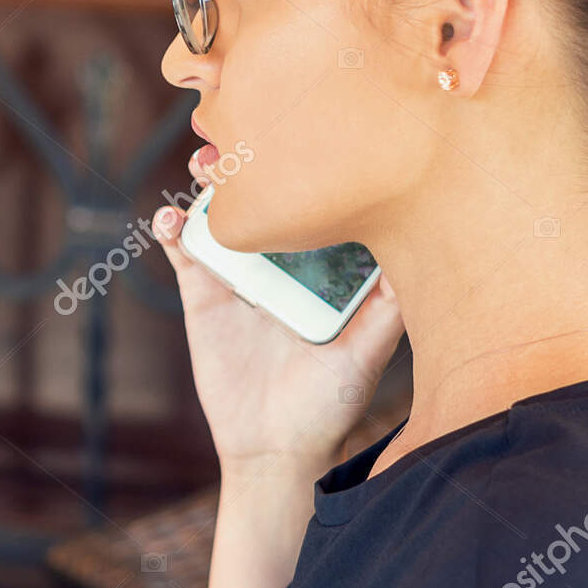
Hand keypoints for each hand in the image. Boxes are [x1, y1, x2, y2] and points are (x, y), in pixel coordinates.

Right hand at [154, 169, 405, 479]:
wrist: (275, 449)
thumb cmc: (330, 403)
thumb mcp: (369, 352)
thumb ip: (389, 307)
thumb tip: (416, 251)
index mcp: (326, 266)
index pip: (317, 205)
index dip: (309, 169)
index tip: (304, 137)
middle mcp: (285, 263)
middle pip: (266, 200)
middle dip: (253, 164)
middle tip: (244, 139)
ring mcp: (243, 275)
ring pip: (223, 217)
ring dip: (208, 185)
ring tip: (202, 168)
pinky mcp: (205, 296)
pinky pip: (186, 254)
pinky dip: (173, 231)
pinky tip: (171, 222)